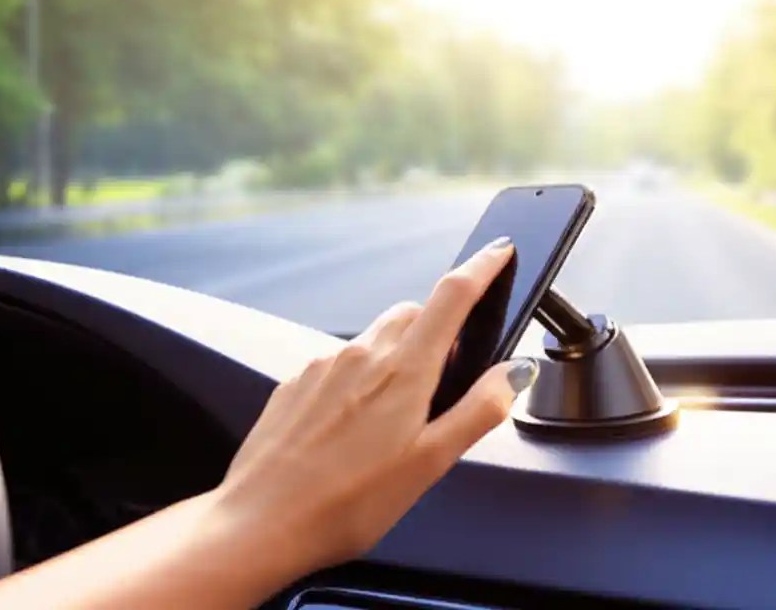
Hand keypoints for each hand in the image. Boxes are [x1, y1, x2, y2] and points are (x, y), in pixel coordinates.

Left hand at [209, 236, 538, 585]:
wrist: (259, 523)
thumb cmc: (346, 504)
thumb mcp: (430, 464)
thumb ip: (479, 410)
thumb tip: (515, 371)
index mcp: (403, 371)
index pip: (452, 296)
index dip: (481, 268)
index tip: (499, 252)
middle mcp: (361, 355)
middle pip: (413, 313)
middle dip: (437, 329)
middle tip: (444, 381)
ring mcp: (323, 365)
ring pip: (375, 338)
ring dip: (397, 356)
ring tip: (394, 419)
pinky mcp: (295, 383)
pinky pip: (340, 363)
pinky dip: (359, 379)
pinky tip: (353, 428)